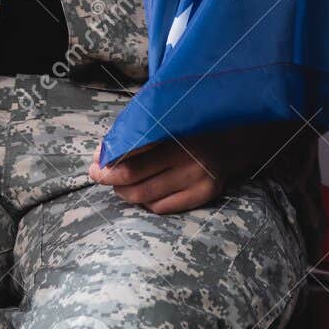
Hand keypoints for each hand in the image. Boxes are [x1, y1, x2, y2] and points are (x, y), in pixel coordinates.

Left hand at [88, 137, 222, 213]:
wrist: (233, 139)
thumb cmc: (188, 127)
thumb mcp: (164, 121)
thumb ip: (135, 135)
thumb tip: (101, 155)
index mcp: (175, 133)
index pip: (131, 156)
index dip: (108, 164)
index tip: (95, 166)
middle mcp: (188, 157)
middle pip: (134, 179)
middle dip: (111, 180)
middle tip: (100, 176)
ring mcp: (197, 179)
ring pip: (146, 197)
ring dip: (126, 193)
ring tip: (121, 184)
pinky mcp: (204, 195)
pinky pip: (162, 207)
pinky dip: (146, 202)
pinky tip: (144, 192)